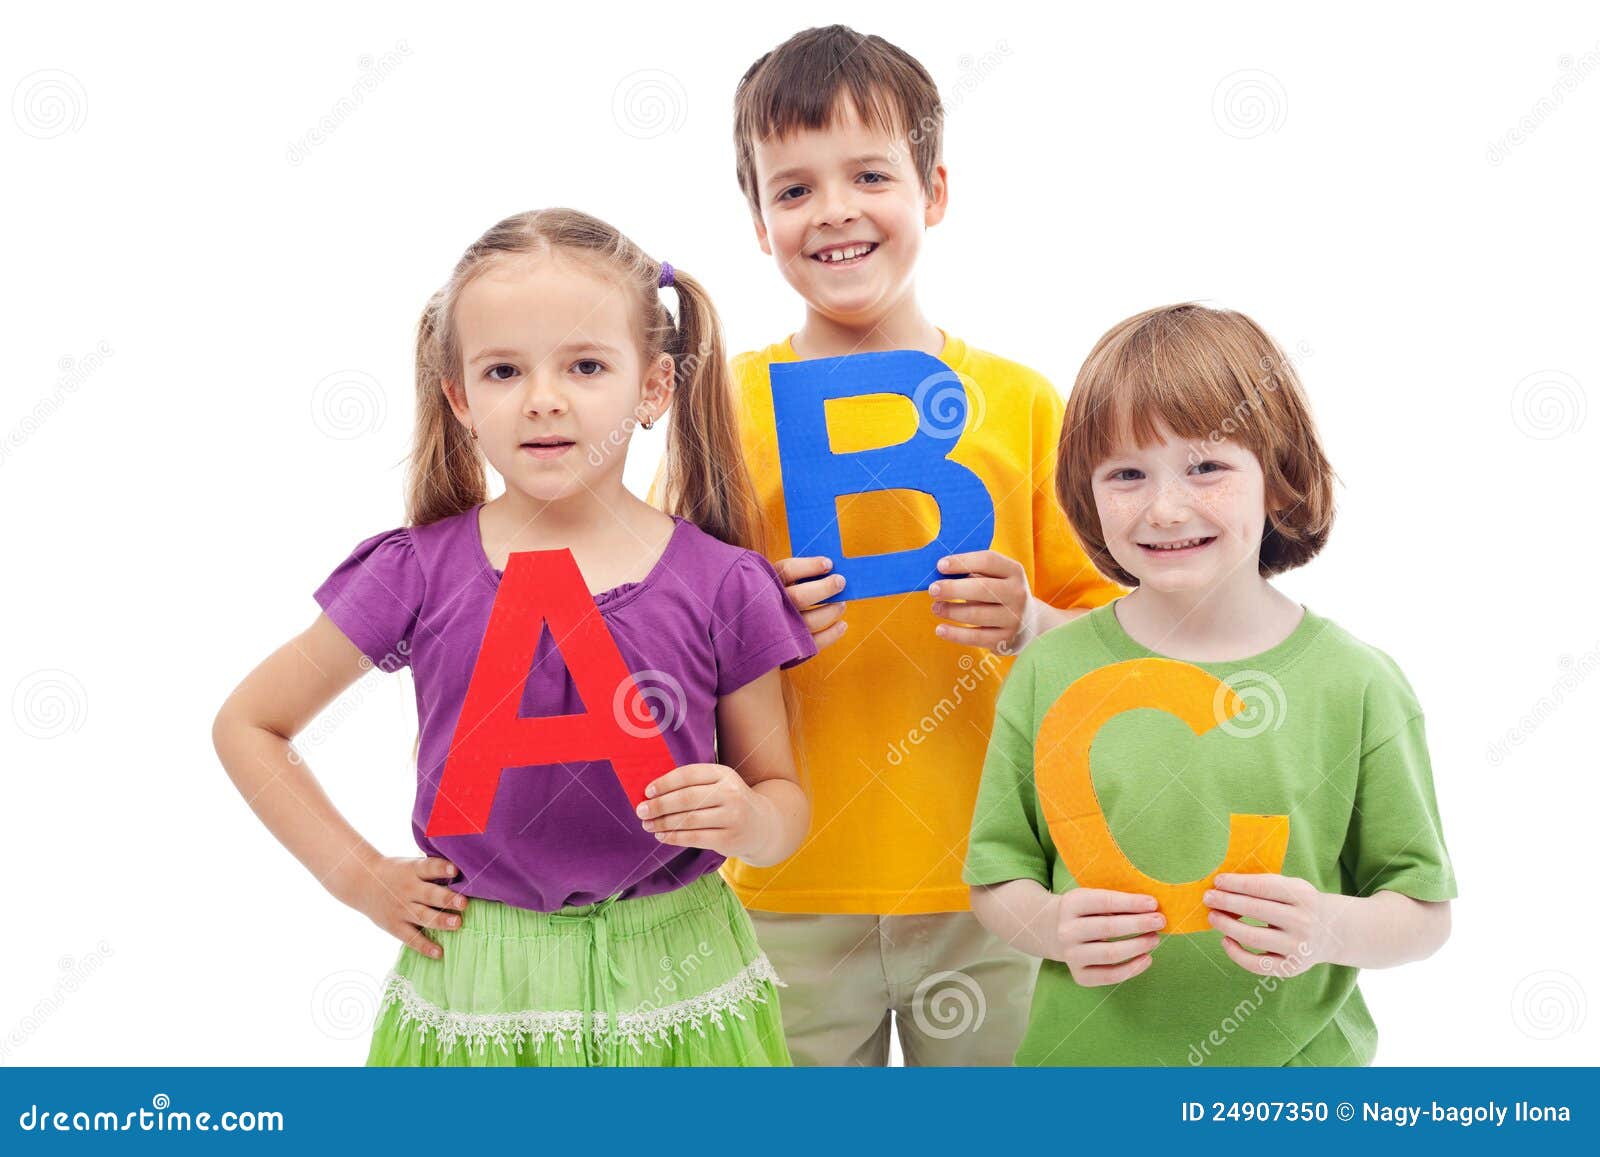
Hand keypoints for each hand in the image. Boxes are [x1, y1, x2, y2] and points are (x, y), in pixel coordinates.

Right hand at [328, 850, 467, 959]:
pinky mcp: (395, 926)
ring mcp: (401, 909)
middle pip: (429, 895)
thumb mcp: (410, 864)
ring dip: (441, 921)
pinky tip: (439, 953)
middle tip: (464, 903)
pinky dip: (425, 946)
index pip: (429, 867)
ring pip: (423, 917)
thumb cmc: (396, 871)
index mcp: (413, 870)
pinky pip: (411, 938)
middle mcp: (408, 889)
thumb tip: (464, 872)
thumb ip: (432, 869)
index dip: (442, 868)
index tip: (455, 869)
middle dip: (447, 899)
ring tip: (457, 924)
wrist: (362, 882)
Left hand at [638, 762, 774, 860]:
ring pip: (689, 820)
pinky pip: (695, 838)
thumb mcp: (718, 784)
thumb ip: (692, 784)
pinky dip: (674, 837)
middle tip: (641, 810)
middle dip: (660, 805)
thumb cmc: (728, 801)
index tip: (647, 791)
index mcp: (724, 774)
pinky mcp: (729, 839)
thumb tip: (652, 791)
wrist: (761, 825)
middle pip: (687, 798)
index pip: (689, 775)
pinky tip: (661, 836)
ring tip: (647, 825)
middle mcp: (730, 793)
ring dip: (663, 823)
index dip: (665, 783)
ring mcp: (732, 817)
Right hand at [774, 556, 846, 649]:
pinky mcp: (790, 647)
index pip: (788, 570)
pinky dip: (831, 635)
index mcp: (766, 582)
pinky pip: (814, 643)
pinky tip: (842, 625)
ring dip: (830, 612)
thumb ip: (798, 574)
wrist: (748, 632)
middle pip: (799, 596)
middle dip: (824, 589)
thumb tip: (831, 568)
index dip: (810, 566)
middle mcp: (770, 606)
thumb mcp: (775, 580)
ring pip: (809, 622)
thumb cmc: (773, 596)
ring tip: (841, 604)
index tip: (828, 564)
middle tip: (841, 582)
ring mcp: (781, 628)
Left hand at [929, 550, 1030, 652]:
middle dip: (953, 588)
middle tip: (933, 589)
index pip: (988, 561)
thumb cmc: (999, 593)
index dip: (962, 561)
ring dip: (951, 611)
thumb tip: (939, 572)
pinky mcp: (1006, 640)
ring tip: (936, 608)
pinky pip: (975, 638)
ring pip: (976, 614)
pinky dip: (954, 634)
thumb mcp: (995, 577)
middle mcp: (1017, 594)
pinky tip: (940, 629)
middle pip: (982, 588)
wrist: (1028, 623)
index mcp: (1014, 571)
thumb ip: (972, 571)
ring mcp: (1014, 618)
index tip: (940, 565)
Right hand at [1052, 888, 1165, 985]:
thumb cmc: (1085, 912)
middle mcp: (1067, 930)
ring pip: (1110, 954)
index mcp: (1071, 904)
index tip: (1153, 904)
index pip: (1104, 902)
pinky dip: (1132, 969)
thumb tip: (1152, 908)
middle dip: (1139, 924)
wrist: (1054, 931)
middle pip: (1108, 928)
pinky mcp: (1079, 975)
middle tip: (1160, 921)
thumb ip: (1118, 902)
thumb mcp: (1093, 898)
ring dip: (1138, 946)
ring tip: (1155, 939)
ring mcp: (1071, 955)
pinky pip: (1109, 976)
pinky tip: (1146, 959)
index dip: (1131, 903)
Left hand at [1205, 873, 1336, 976]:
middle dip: (1226, 902)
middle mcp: (1302, 921)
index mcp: (1302, 895)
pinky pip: (1256, 964)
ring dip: (1226, 926)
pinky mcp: (1290, 967)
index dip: (1236, 883)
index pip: (1262, 887)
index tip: (1217, 881)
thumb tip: (1223, 884)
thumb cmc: (1300, 904)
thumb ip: (1263, 884)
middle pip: (1255, 910)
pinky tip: (1226, 940)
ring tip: (1213, 917)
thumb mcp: (1291, 887)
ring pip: (1253, 937)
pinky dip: (1236, 953)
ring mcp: (1297, 946)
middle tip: (1207, 898)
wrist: (1332, 932)